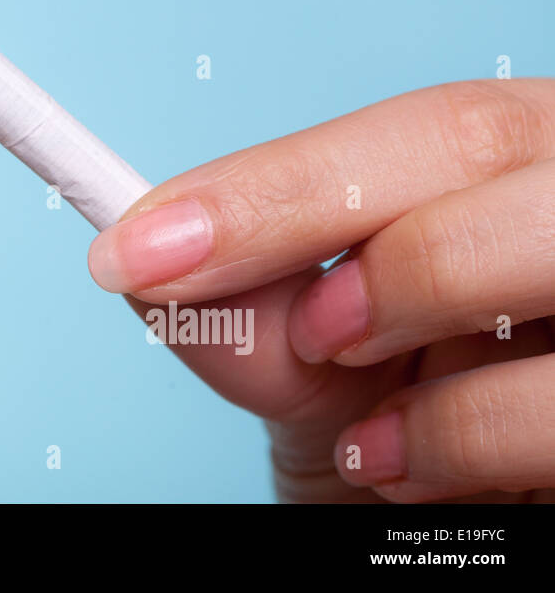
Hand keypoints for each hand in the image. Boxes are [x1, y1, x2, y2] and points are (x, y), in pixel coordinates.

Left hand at [87, 79, 554, 501]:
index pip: (418, 126)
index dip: (272, 183)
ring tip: (358, 412)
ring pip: (543, 243)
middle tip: (288, 327)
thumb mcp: (318, 372)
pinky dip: (461, 433)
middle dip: (333, 221)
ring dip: (412, 315)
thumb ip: (252, 316)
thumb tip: (152, 273)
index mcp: (513, 163)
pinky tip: (402, 463)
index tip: (135, 249)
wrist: (476, 523)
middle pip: (482, 137)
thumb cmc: (411, 423)